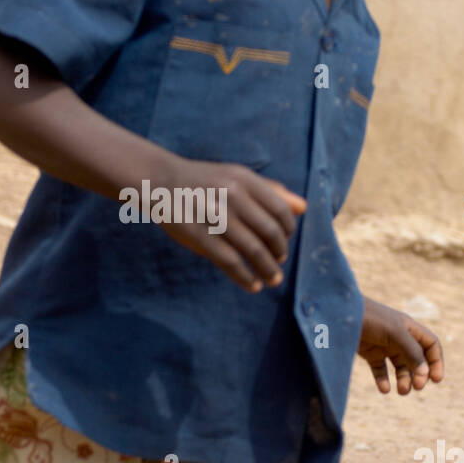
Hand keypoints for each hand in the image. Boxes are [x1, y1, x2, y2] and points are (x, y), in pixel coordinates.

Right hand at [157, 159, 306, 291]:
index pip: (280, 210)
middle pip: (270, 231)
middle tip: (279, 262)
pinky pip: (230, 261)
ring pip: (253, 250)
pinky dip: (245, 277)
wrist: (160, 181)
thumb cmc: (204, 181)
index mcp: (245, 180)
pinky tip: (252, 285)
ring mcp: (215, 217)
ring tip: (273, 280)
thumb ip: (270, 191)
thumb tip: (303, 208)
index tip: (285, 241)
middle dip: (280, 252)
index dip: (288, 230)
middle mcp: (233, 196)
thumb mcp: (237, 177)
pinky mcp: (199, 236)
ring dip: (268, 270)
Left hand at [356, 297, 443, 393]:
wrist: (340, 313)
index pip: (431, 345)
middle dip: (419, 374)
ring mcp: (384, 345)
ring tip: (402, 391)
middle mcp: (399, 337)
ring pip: (400, 367)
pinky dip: (383, 380)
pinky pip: (380, 370)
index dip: (436, 362)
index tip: (436, 379)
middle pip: (417, 359)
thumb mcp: (395, 333)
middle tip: (417, 387)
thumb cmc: (371, 318)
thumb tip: (425, 374)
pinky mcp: (370, 352)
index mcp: (410, 328)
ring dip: (404, 380)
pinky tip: (384, 389)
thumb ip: (411, 352)